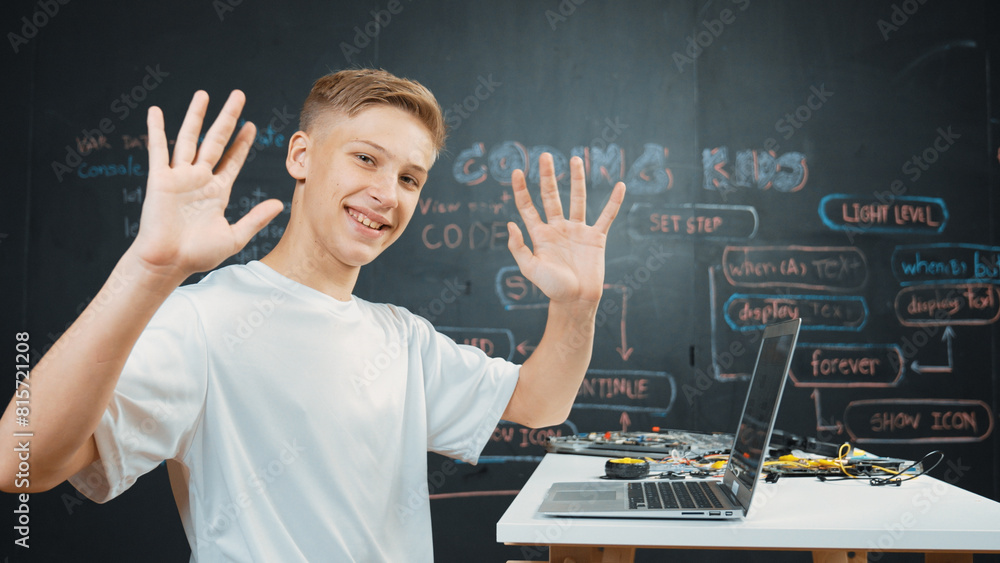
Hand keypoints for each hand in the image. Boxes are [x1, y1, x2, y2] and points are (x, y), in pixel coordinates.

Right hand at [132, 90, 283, 278]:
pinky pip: (158, 150)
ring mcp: (179, 177)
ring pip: (189, 138)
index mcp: (216, 192)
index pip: (232, 160)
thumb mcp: (234, 236)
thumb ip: (256, 219)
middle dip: (227, 119)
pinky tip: (156, 111)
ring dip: (196, 116)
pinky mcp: (160, 179)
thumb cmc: (198, 255)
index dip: (242, 143)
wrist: (168, 263)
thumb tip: (279, 204)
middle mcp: (199, 180)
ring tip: (204, 94)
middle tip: (238, 96)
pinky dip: (157, 130)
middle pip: (216, 141)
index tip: (252, 125)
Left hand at [507, 153, 625, 304]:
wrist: (576, 301)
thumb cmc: (552, 287)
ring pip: (578, 199)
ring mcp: (578, 231)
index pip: (528, 206)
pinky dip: (614, 202)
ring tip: (575, 160)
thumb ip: (519, 247)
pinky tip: (620, 186)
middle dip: (547, 176)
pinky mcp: (596, 237)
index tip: (516, 171)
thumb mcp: (530, 269)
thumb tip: (510, 223)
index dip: (521, 189)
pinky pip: (607, 216)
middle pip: (551, 196)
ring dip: (576, 180)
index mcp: (540, 234)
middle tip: (545, 156)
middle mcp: (558, 228)